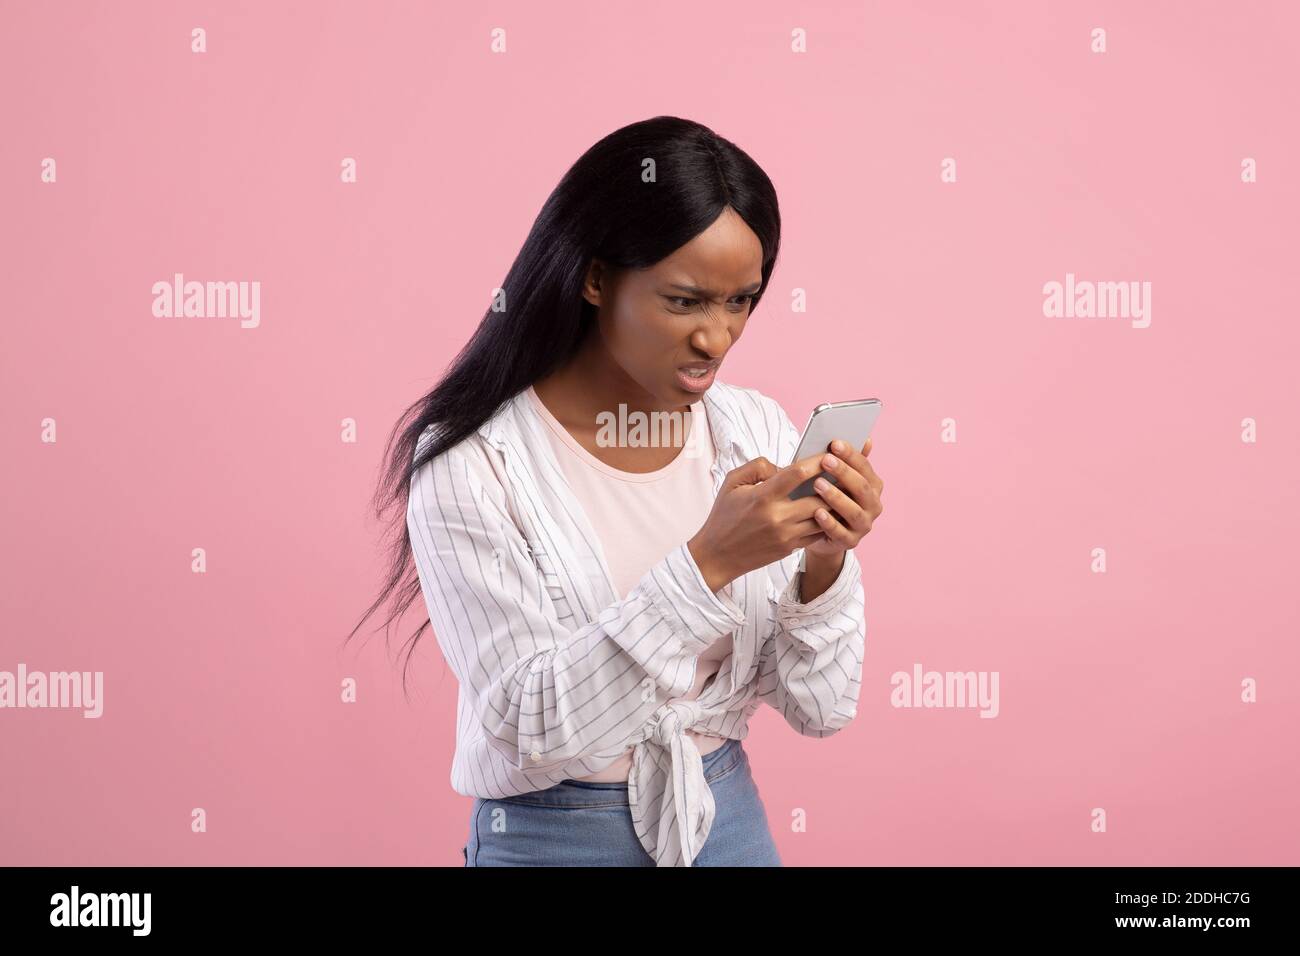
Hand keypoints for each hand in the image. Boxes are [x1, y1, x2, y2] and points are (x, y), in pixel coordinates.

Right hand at [687, 453, 836, 591]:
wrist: (717, 556)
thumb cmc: (724, 516)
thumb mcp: (732, 483)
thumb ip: (758, 466)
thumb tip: (784, 466)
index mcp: (763, 497)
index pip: (797, 474)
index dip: (817, 461)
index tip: (829, 454)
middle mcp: (777, 517)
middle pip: (818, 497)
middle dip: (833, 483)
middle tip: (844, 472)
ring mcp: (786, 535)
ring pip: (822, 517)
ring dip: (833, 503)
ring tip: (842, 490)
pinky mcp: (790, 548)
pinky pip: (817, 533)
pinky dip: (824, 521)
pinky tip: (827, 510)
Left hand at [804, 438, 883, 558]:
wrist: (820, 533)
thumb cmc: (827, 498)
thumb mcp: (834, 478)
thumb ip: (845, 460)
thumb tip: (866, 438)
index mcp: (873, 485)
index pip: (865, 467)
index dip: (851, 455)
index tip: (834, 443)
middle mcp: (873, 505)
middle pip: (862, 487)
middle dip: (844, 472)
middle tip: (825, 460)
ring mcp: (863, 525)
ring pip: (853, 511)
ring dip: (836, 496)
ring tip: (818, 484)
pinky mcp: (850, 542)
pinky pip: (841, 533)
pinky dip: (830, 523)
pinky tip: (817, 513)